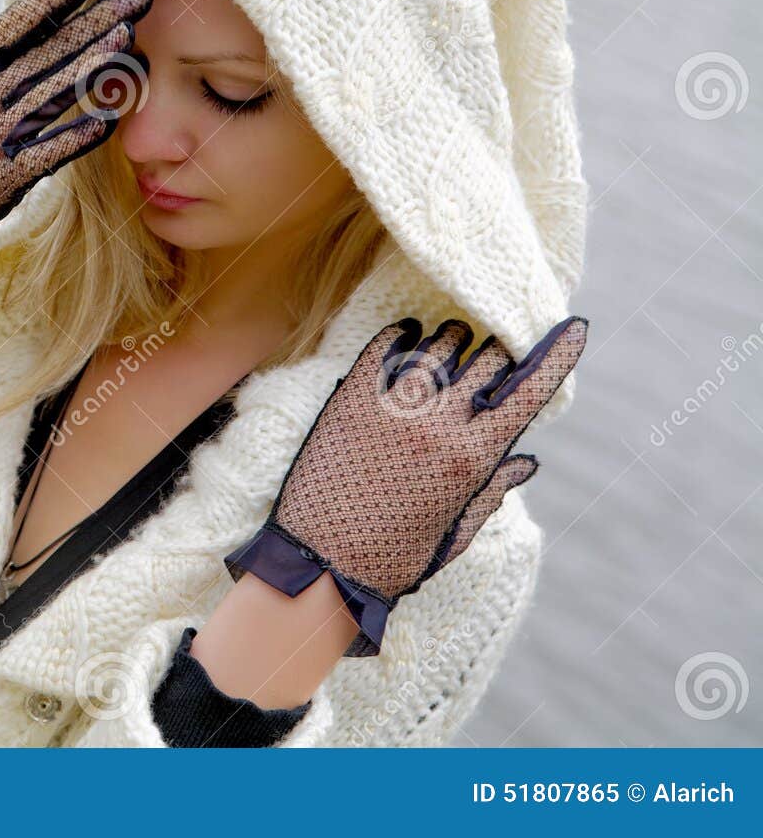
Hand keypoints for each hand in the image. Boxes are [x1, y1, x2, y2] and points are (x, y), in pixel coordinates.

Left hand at [224, 314, 588, 656]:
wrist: (320, 566)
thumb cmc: (393, 558)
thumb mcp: (455, 531)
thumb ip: (493, 491)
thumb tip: (527, 462)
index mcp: (473, 458)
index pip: (530, 391)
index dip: (558, 355)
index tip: (575, 328)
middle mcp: (439, 425)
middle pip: (488, 359)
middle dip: (497, 352)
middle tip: (489, 353)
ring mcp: (392, 408)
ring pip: (438, 346)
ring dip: (451, 340)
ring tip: (449, 340)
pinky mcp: (350, 400)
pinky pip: (384, 347)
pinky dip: (401, 335)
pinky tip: (406, 333)